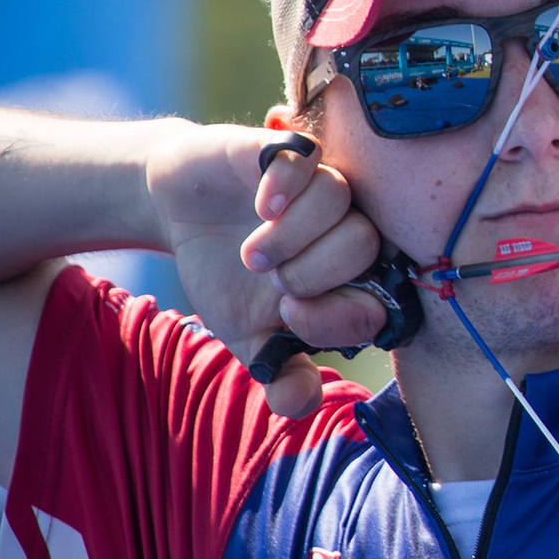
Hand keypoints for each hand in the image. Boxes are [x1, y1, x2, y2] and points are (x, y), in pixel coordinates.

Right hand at [144, 126, 385, 417]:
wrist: (181, 213)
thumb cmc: (227, 275)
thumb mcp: (247, 336)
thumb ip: (278, 374)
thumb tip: (298, 406)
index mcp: (350, 277)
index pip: (377, 297)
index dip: (335, 315)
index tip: (287, 316)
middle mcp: (346, 228)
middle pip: (362, 247)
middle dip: (308, 274)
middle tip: (267, 277)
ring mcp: (321, 185)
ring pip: (338, 201)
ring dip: (287, 235)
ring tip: (253, 252)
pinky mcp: (289, 152)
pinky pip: (306, 159)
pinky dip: (284, 184)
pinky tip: (260, 203)